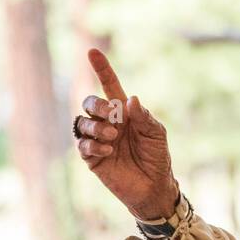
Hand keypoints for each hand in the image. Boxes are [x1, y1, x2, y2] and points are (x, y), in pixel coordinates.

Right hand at [73, 48, 179, 220]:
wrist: (154, 187)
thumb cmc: (157, 158)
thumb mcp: (157, 135)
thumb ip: (144, 117)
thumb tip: (131, 100)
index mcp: (123, 112)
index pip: (109, 86)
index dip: (101, 69)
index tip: (92, 52)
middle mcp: (107, 123)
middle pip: (90, 102)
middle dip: (96, 105)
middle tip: (112, 116)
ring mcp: (98, 140)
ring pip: (82, 122)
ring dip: (95, 126)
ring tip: (112, 136)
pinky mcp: (93, 158)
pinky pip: (83, 145)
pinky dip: (93, 144)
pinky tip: (108, 150)